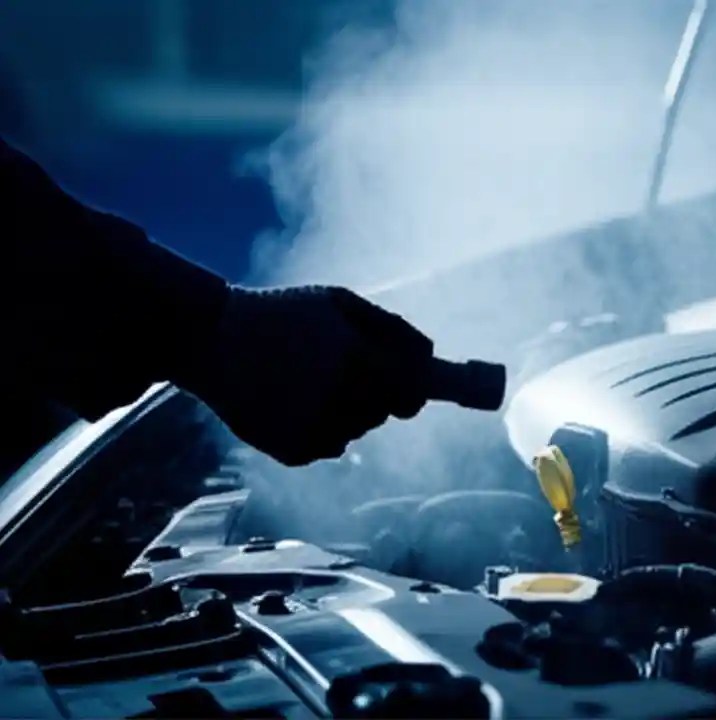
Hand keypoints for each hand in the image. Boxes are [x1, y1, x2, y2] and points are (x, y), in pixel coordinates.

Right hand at [178, 286, 434, 465]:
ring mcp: (314, 430)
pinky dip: (320, 426)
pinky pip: (330, 444)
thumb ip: (391, 328)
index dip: (415, 386)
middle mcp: (337, 400)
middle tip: (340, 367)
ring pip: (357, 429)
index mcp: (354, 359)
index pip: (412, 389)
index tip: (410, 384)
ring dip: (347, 409)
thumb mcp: (339, 302)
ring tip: (306, 380)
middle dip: (375, 392)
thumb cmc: (283, 314)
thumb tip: (431, 358)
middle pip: (384, 412)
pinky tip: (289, 401)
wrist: (211, 339)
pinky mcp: (293, 451)